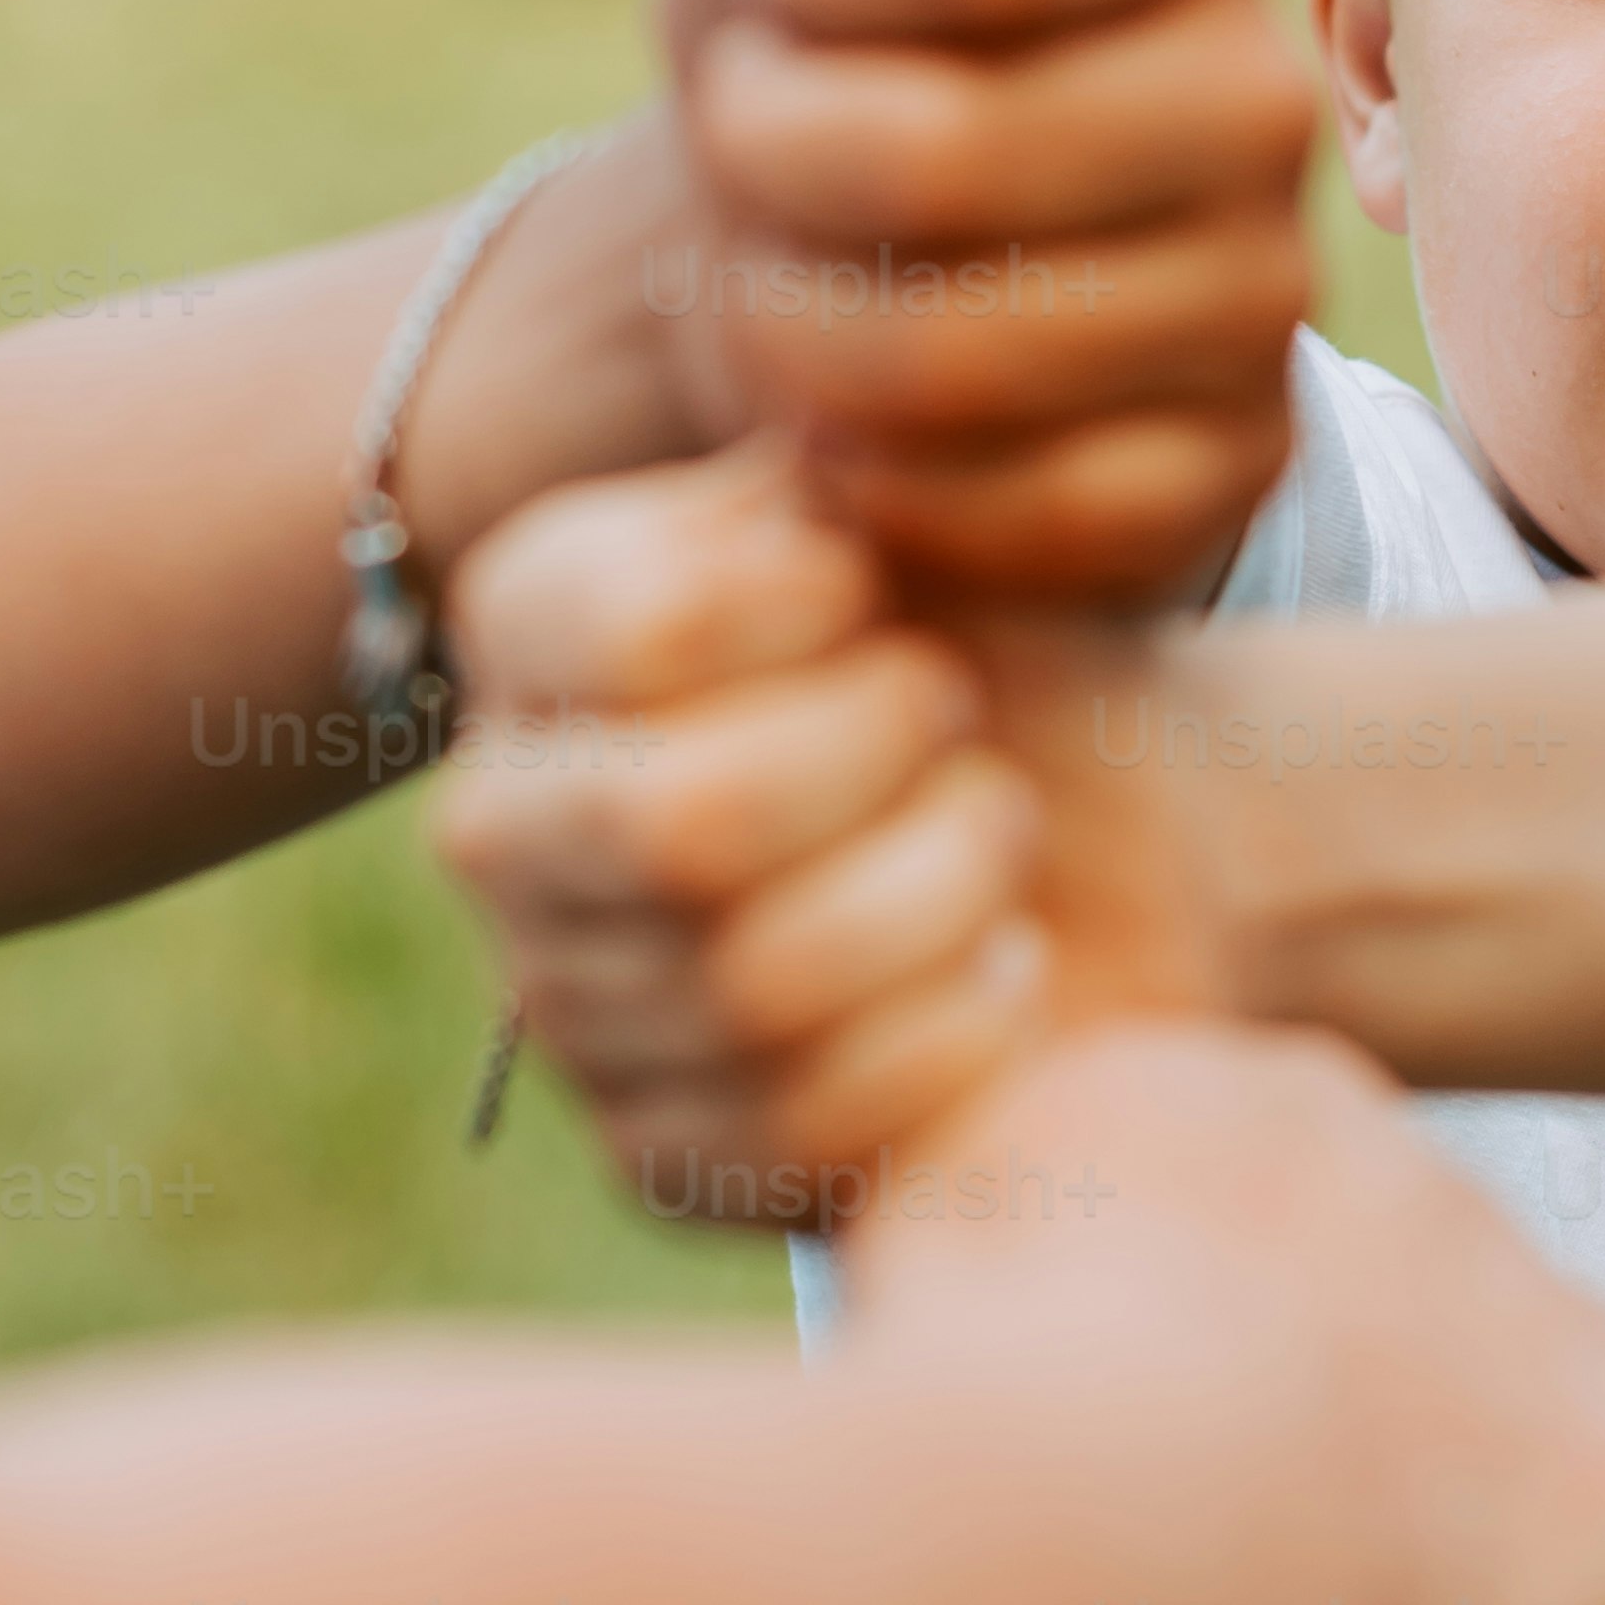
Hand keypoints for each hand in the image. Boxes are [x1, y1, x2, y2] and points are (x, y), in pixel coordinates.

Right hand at [439, 434, 1055, 1219]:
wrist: (1103, 820)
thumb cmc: (997, 629)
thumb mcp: (930, 498)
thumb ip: (853, 448)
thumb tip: (820, 457)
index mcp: (533, 628)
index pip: (631, 631)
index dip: (810, 602)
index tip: (890, 590)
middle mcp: (501, 822)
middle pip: (678, 826)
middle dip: (880, 763)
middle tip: (961, 718)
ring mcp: (567, 1005)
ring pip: (751, 987)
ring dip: (940, 893)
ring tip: (995, 832)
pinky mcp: (658, 1157)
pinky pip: (800, 1127)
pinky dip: (952, 1039)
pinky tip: (1005, 968)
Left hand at [674, 0, 1318, 608]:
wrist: (863, 255)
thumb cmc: (816, 34)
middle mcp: (1262, 93)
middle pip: (931, 152)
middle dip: (760, 166)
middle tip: (739, 155)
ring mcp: (1269, 291)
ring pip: (955, 353)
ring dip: (789, 333)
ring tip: (771, 281)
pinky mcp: (1239, 464)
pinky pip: (1017, 513)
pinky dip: (875, 485)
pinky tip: (841, 426)